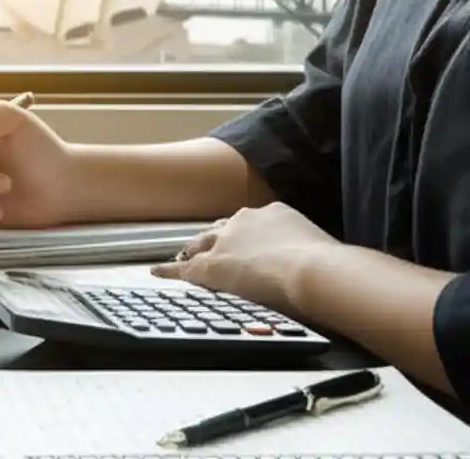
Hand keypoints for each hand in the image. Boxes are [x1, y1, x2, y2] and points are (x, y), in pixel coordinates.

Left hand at [150, 201, 341, 311]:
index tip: (244, 242)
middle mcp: (244, 220)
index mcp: (273, 213)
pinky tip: (158, 272)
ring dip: (193, 253)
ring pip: (201, 245)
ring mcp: (225, 241)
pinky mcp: (212, 265)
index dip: (243, 234)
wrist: (314, 271)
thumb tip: (323, 265)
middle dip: (213, 240)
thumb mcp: (320, 247)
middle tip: (206, 249)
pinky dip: (169, 270)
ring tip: (185, 259)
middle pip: (220, 229)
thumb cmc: (329, 265)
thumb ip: (310, 251)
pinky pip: (184, 267)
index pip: (250, 223)